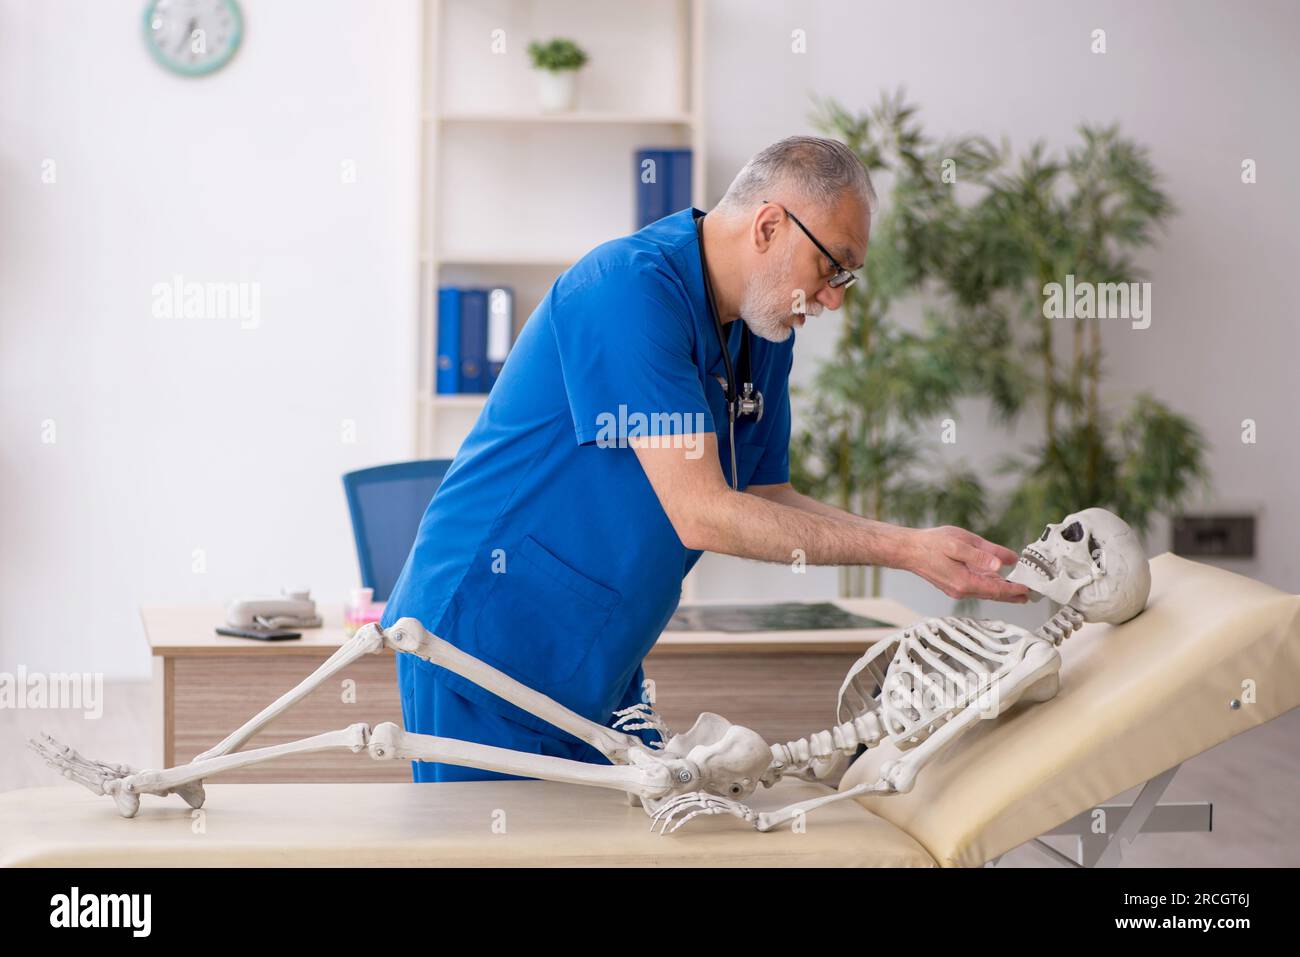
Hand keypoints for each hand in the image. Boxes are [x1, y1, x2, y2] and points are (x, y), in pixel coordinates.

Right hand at [901, 526, 1029, 602]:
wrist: (908, 550)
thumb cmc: (930, 544)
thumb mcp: (959, 543)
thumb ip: (982, 555)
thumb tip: (1003, 564)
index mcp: (965, 581)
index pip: (996, 590)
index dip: (1013, 589)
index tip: (1027, 588)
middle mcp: (961, 590)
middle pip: (992, 595)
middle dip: (1011, 595)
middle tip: (1028, 595)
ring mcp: (956, 589)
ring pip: (985, 592)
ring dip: (1001, 591)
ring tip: (1017, 590)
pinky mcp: (953, 584)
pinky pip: (976, 588)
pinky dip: (989, 586)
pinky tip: (996, 581)